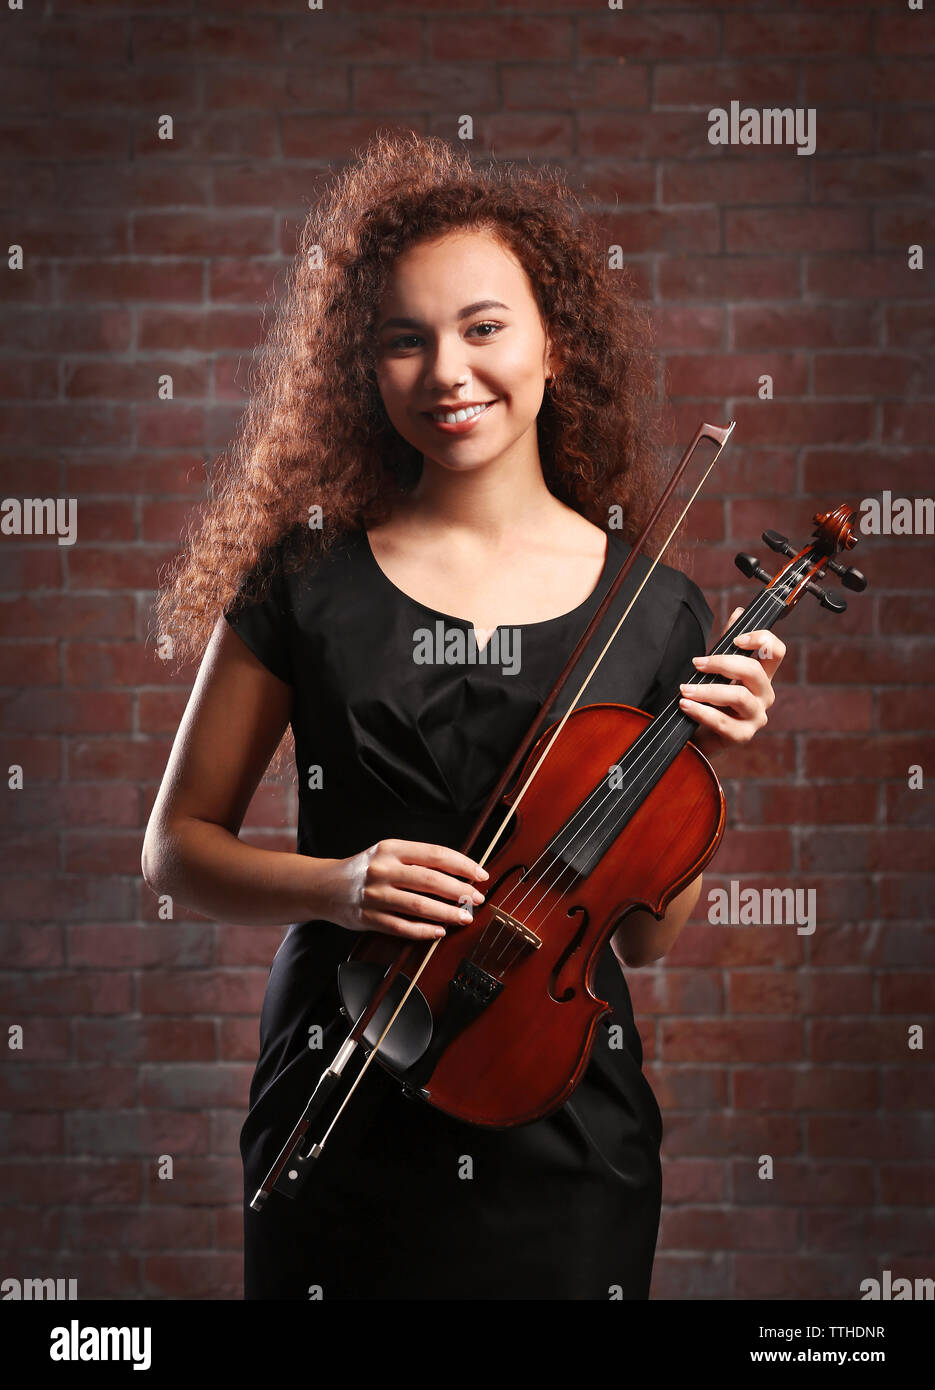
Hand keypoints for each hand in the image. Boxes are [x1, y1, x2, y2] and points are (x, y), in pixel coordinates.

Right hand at [317, 838, 487, 940]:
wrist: (325, 886)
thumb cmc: (365, 869)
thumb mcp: (387, 853)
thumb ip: (418, 859)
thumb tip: (460, 871)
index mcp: (391, 848)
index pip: (435, 854)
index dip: (462, 865)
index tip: (481, 874)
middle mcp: (382, 869)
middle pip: (430, 880)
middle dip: (459, 891)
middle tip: (477, 899)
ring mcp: (374, 895)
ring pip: (418, 905)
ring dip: (446, 913)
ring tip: (465, 917)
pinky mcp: (368, 918)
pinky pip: (401, 927)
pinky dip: (423, 931)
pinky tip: (439, 932)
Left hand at [678, 607, 785, 759]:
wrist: (699, 736)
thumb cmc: (711, 702)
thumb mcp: (718, 671)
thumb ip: (727, 645)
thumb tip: (738, 612)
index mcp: (761, 677)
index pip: (776, 652)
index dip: (762, 640)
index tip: (736, 639)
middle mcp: (764, 695)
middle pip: (753, 671)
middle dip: (721, 663)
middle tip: (697, 664)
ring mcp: (755, 716)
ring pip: (737, 696)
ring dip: (706, 690)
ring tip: (684, 689)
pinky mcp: (742, 736)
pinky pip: (722, 721)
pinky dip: (701, 711)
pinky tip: (686, 706)